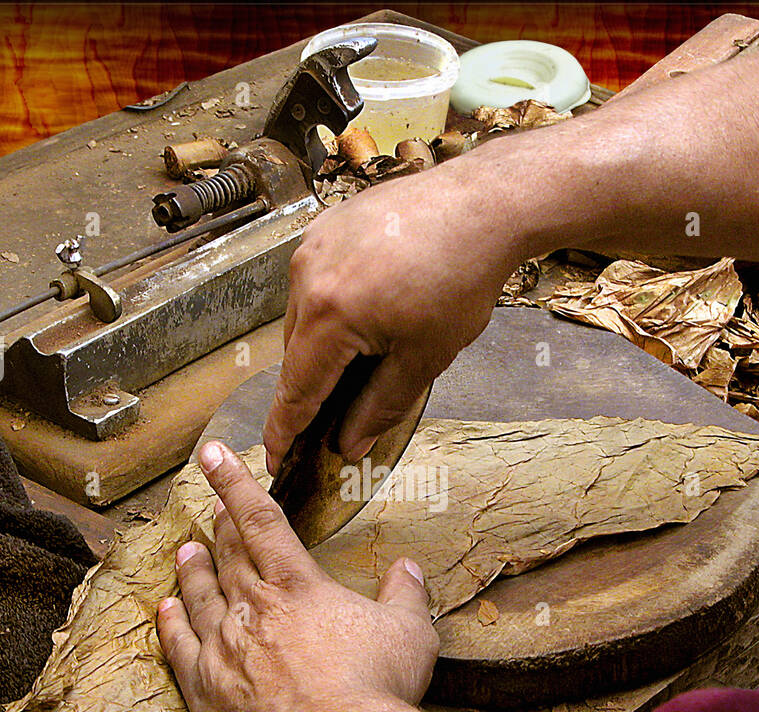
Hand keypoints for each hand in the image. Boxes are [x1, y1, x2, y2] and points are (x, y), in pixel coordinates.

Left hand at [155, 440, 439, 711]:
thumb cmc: (375, 688)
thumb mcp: (411, 633)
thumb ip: (405, 596)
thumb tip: (408, 569)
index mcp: (298, 586)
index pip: (262, 520)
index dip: (235, 483)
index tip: (212, 455)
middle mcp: (253, 608)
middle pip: (228, 554)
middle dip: (218, 525)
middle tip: (209, 506)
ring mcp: (223, 647)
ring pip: (198, 595)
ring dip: (191, 569)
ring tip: (185, 550)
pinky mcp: (205, 689)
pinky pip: (179, 646)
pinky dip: (170, 623)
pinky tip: (164, 610)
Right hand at [262, 164, 521, 473]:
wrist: (482, 206)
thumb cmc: (461, 278)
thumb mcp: (424, 359)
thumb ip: (380, 407)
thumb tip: (349, 445)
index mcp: (328, 314)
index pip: (295, 389)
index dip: (284, 430)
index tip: (276, 459)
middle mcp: (308, 275)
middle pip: (295, 353)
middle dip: (312, 387)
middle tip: (332, 416)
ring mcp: (313, 246)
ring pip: (303, 316)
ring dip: (323, 343)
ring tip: (367, 352)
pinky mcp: (326, 227)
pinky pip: (314, 281)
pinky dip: (331, 305)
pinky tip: (369, 309)